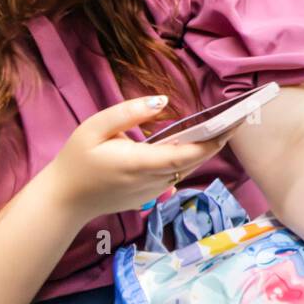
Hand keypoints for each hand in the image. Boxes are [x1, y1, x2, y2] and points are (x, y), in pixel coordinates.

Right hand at [39, 95, 229, 222]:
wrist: (63, 201)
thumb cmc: (76, 160)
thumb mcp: (93, 128)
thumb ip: (127, 113)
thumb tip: (161, 101)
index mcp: (140, 163)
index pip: (187, 154)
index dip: (214, 141)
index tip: (234, 124)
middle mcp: (152, 180)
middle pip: (194, 162)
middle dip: (218, 141)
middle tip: (239, 119)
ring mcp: (151, 192)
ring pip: (187, 169)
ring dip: (205, 151)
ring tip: (224, 126)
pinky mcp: (148, 196)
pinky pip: (175, 175)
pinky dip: (189, 160)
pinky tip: (196, 143)